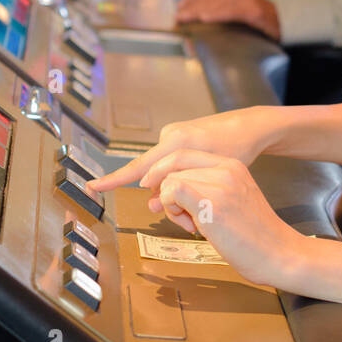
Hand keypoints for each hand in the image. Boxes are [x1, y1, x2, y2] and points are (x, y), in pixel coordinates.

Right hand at [88, 106, 277, 200]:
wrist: (249, 126)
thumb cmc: (236, 148)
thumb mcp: (210, 174)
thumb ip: (179, 188)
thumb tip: (151, 202)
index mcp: (174, 143)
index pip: (137, 167)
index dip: (113, 180)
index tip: (92, 187)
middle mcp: (169, 136)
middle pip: (151, 175)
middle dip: (160, 197)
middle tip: (179, 216)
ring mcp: (173, 136)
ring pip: (162, 173)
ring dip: (171, 190)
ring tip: (191, 206)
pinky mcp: (179, 138)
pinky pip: (169, 164)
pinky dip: (177, 179)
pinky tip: (192, 188)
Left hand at [156, 157, 304, 287]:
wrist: (279, 254)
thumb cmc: (256, 236)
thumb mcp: (233, 200)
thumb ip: (205, 189)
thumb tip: (168, 190)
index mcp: (232, 165)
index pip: (184, 154)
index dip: (163, 170)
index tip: (155, 187)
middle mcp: (226, 169)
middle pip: (173, 167)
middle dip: (165, 190)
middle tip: (178, 215)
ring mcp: (219, 185)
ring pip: (170, 181)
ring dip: (171, 205)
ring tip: (192, 224)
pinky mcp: (212, 204)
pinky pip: (172, 191)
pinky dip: (171, 208)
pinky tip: (190, 225)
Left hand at [175, 0, 279, 40]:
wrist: (287, 25)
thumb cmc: (259, 23)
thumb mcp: (237, 16)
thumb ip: (220, 17)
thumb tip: (198, 27)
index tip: (177, 9)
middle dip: (191, 7)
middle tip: (177, 18)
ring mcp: (247, 0)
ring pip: (218, 3)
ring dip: (200, 10)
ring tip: (186, 18)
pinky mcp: (255, 11)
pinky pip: (233, 11)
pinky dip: (218, 14)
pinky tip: (206, 18)